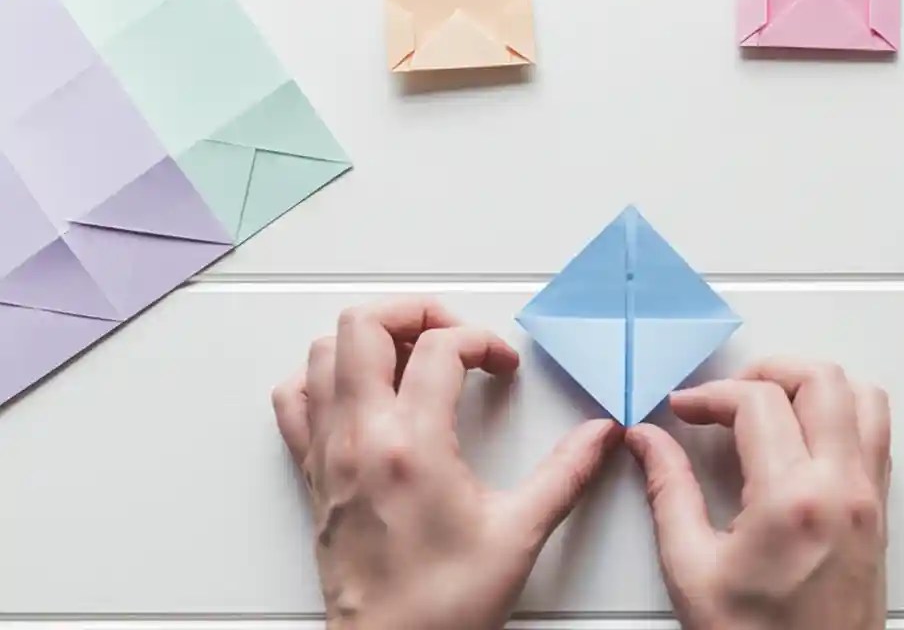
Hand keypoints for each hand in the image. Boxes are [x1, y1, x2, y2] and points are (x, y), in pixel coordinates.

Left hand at [272, 299, 621, 629]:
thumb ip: (566, 474)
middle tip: (453, 335)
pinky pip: (294, 399)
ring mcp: (327, 452)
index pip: (441, 347)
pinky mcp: (311, 473)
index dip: (483, 341)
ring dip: (370, 339)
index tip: (503, 366)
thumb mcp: (519, 532)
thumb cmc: (443, 606)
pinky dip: (322, 378)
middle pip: (364, 325)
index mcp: (412, 445)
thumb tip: (599, 435)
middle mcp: (359, 438)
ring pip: (323, 352)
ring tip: (413, 356)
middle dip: (416, 312)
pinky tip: (361, 393)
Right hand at [627, 360, 890, 629]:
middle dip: (767, 371)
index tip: (683, 410)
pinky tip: (800, 437)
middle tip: (726, 396)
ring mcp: (871, 498)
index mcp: (794, 500)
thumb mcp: (693, 571)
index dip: (710, 395)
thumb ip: (668, 492)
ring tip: (767, 406)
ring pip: (862, 396)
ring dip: (812, 386)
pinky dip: (841, 414)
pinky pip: (876, 433)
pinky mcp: (881, 512)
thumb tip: (648, 441)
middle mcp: (844, 488)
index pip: (757, 402)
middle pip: (821, 379)